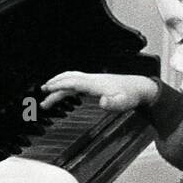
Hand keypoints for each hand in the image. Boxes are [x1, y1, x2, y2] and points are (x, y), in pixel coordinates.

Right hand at [41, 71, 158, 111]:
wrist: (139, 88)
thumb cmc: (130, 95)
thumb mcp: (123, 102)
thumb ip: (112, 104)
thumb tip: (103, 103)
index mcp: (94, 83)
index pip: (72, 82)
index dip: (59, 85)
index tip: (47, 89)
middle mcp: (91, 80)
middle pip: (69, 78)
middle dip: (54, 83)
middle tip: (42, 90)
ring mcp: (93, 81)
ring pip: (71, 79)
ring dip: (59, 83)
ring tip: (48, 90)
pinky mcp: (95, 84)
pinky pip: (77, 83)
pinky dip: (67, 86)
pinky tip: (65, 92)